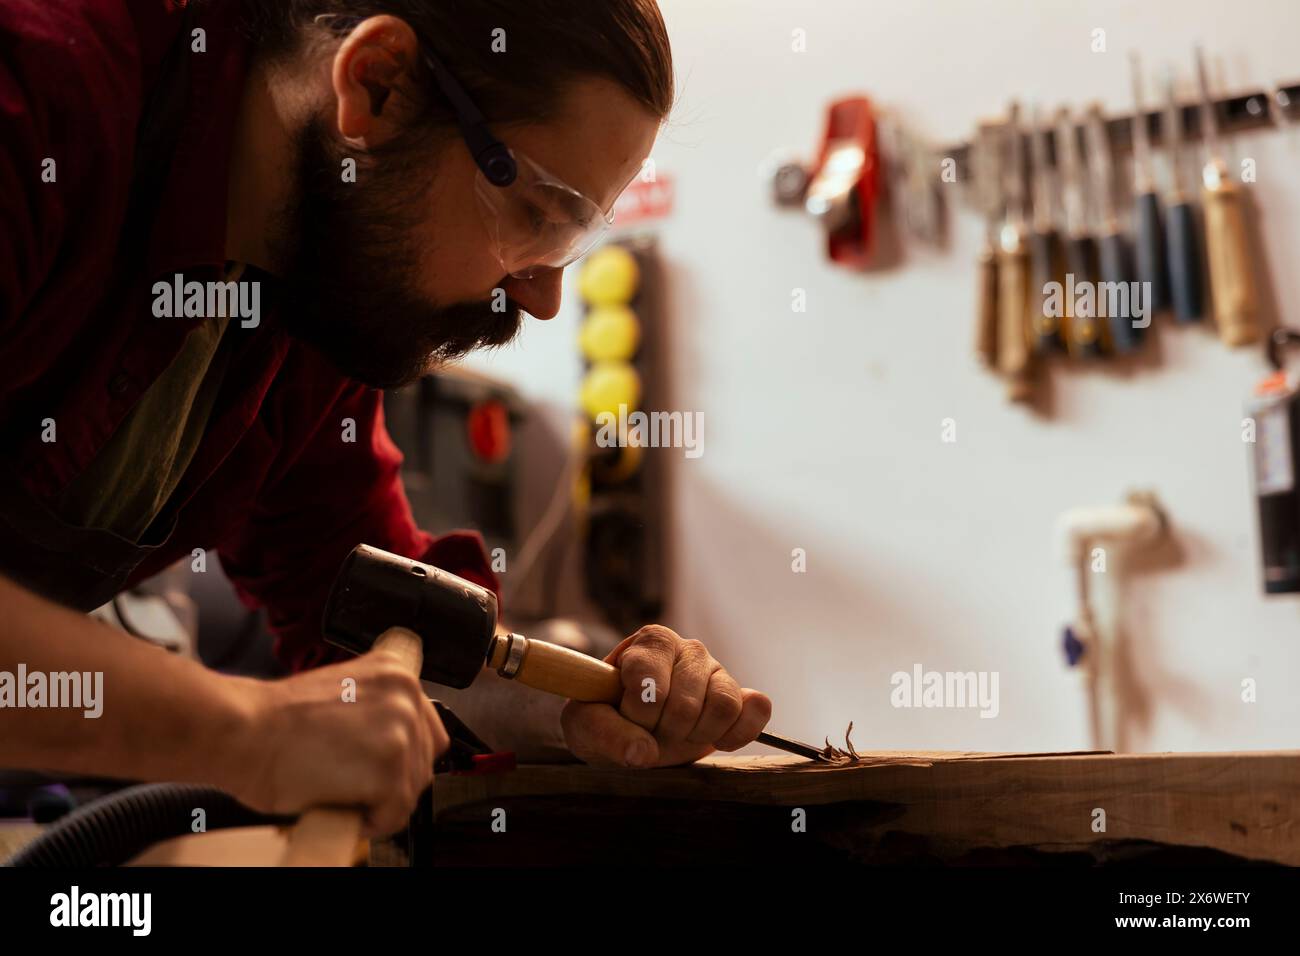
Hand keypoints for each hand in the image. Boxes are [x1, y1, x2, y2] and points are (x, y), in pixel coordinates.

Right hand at [226, 648, 448, 835]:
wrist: (243, 731)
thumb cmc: (276, 721)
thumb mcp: (344, 694)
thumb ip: (378, 710)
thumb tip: (394, 745)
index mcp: (396, 673)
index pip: (427, 727)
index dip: (404, 755)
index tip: (381, 768)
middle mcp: (405, 695)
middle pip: (424, 759)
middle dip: (394, 780)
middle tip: (358, 788)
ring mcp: (400, 731)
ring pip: (412, 788)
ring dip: (381, 802)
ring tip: (344, 796)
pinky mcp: (389, 769)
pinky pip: (395, 812)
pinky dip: (372, 821)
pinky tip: (344, 809)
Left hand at [560, 625, 770, 767]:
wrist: (632, 728)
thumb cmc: (605, 717)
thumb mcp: (585, 724)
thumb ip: (604, 734)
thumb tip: (642, 754)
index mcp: (651, 642)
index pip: (651, 687)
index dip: (637, 716)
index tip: (626, 718)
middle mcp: (689, 648)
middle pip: (686, 704)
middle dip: (663, 732)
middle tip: (650, 732)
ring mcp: (718, 670)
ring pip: (723, 707)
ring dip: (696, 736)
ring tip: (676, 735)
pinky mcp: (742, 695)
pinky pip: (756, 710)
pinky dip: (739, 733)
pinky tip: (716, 740)